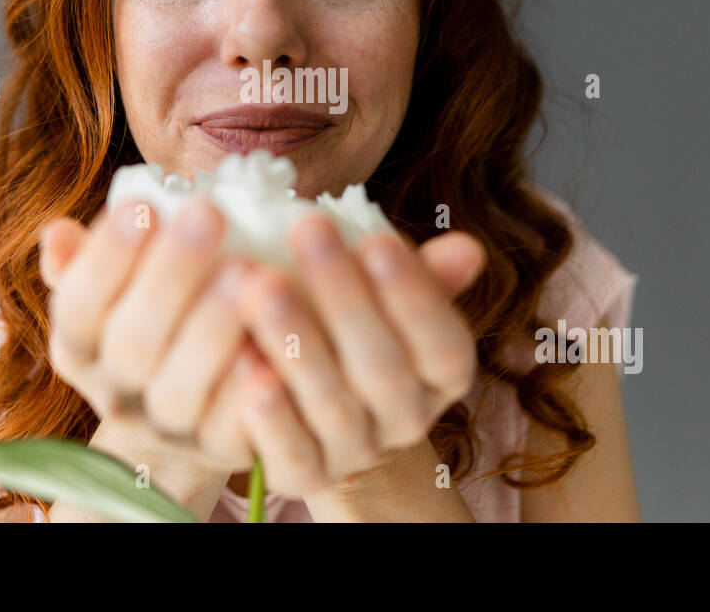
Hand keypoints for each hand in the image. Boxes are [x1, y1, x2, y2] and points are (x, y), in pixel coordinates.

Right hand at [40, 197, 259, 472]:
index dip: (105, 258)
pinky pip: (234, 427)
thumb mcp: (117, 288)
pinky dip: (252, 388)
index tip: (143, 204)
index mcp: (80, 346)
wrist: (196, 409)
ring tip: (248, 267)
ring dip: (211, 330)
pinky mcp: (221, 450)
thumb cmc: (158, 318)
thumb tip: (58, 234)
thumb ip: (89, 260)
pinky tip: (274, 339)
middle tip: (209, 214)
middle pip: (131, 344)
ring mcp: (168, 428)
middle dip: (170, 276)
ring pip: (178, 393)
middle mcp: (116, 393)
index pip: (77, 306)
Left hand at [231, 215, 484, 496]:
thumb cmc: (351, 321)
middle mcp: (408, 419)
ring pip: (333, 406)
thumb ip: (417, 269)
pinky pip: (290, 453)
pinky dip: (269, 414)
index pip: (442, 343)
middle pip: (382, 368)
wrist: (313, 402)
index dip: (413, 295)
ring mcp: (356, 453)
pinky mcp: (304, 476)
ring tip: (261, 286)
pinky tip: (243, 362)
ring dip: (297, 344)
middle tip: (306, 232)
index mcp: (442, 373)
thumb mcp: (384, 290)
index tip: (376, 240)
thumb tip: (466, 247)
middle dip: (343, 297)